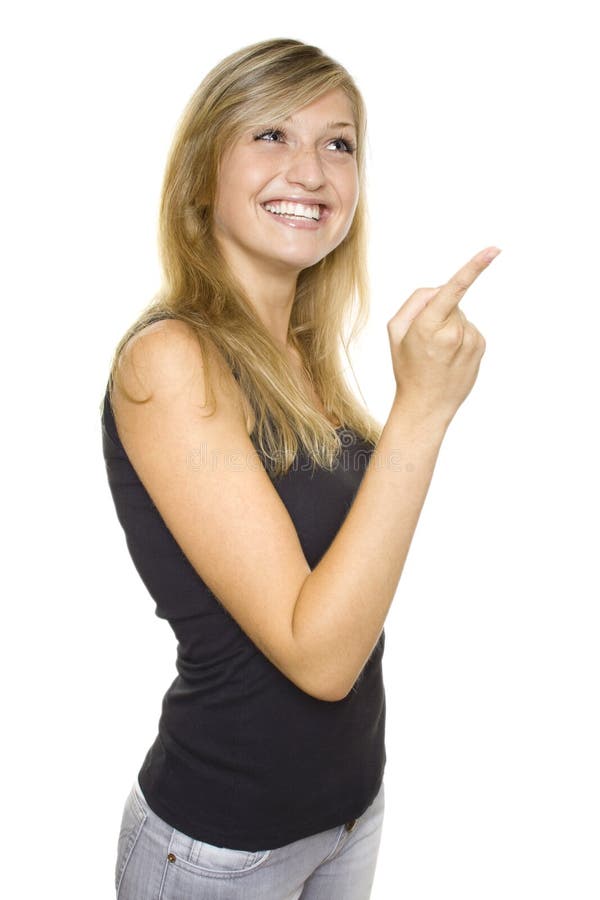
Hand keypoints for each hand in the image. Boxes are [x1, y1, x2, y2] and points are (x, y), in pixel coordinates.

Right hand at [387, 246, 500, 424]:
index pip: (453, 290)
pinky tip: (451, 356)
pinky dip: (460, 337)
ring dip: (450, 326)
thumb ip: (415, 302)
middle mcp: (453, 332)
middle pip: (449, 301)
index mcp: (428, 326)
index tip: (493, 250)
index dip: (474, 267)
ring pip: (460, 315)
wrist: (426, 405)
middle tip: (425, 341)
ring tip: (438, 353)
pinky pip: (469, 328)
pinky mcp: (480, 346)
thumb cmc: (408, 367)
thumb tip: (441, 288)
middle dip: (438, 311)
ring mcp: (470, 340)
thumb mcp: (395, 332)